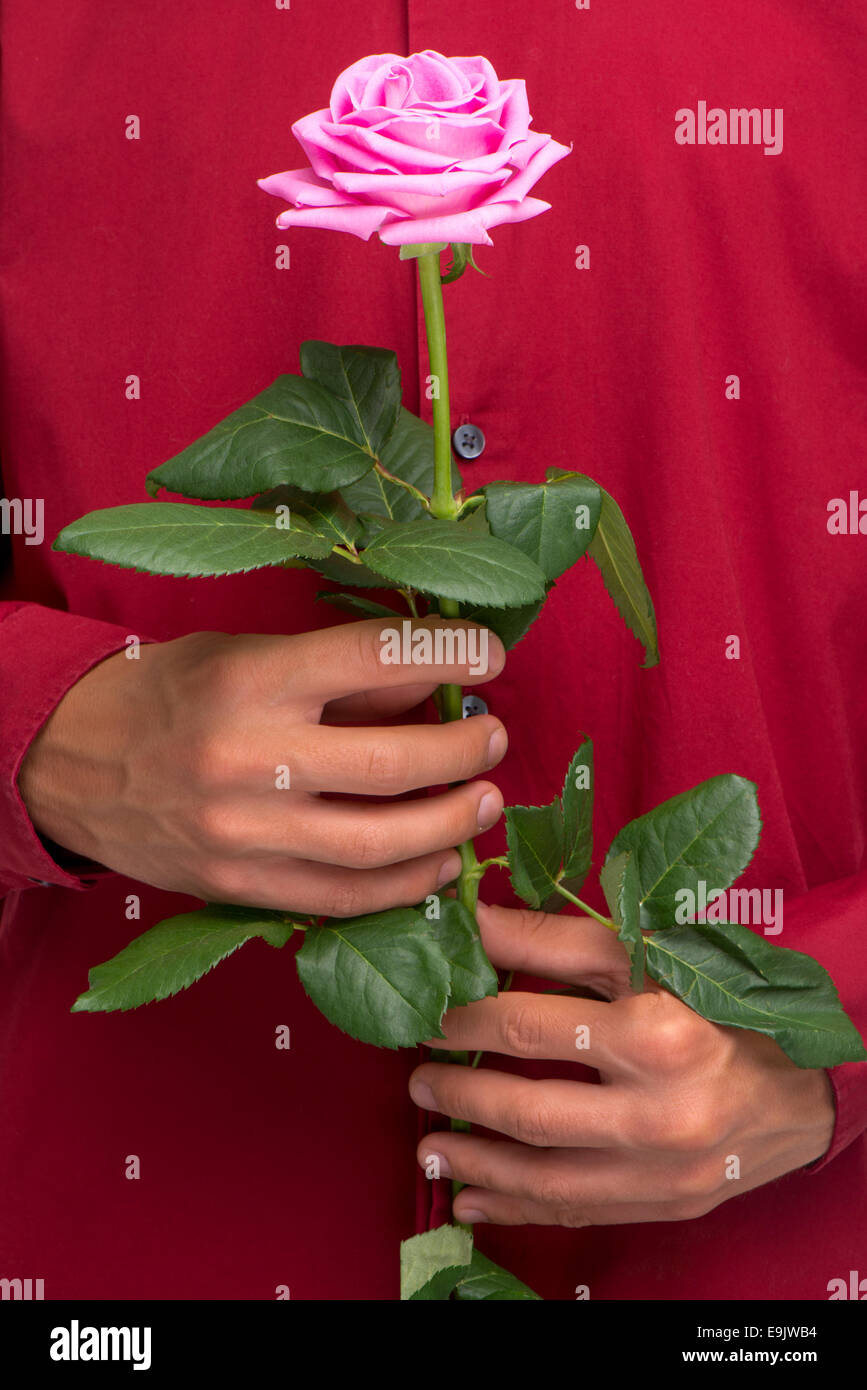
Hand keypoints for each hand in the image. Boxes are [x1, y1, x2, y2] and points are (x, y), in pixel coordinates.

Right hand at [18, 618, 506, 915]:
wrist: (70, 764)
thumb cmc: (168, 695)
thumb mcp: (244, 655)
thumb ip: (337, 676)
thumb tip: (436, 684)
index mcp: (250, 678)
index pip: (375, 657)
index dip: (451, 652)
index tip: (490, 654)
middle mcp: (249, 756)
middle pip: (392, 761)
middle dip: (465, 749)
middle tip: (494, 737)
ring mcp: (244, 830)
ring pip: (378, 842)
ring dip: (450, 823)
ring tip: (484, 801)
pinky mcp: (240, 884)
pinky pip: (343, 896)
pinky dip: (405, 885)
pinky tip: (438, 863)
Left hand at [411, 903, 834, 1225]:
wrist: (796, 1088)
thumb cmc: (714, 1008)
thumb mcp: (642, 957)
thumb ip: (553, 940)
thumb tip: (473, 921)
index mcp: (654, 1034)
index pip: (528, 1029)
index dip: (463, 1022)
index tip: (428, 1015)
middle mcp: (659, 1111)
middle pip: (529, 1110)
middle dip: (460, 1095)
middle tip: (417, 1080)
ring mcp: (661, 1171)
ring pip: (543, 1177)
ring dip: (474, 1163)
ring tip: (428, 1144)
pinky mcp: (664, 1208)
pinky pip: (573, 1215)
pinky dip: (515, 1210)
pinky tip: (471, 1199)